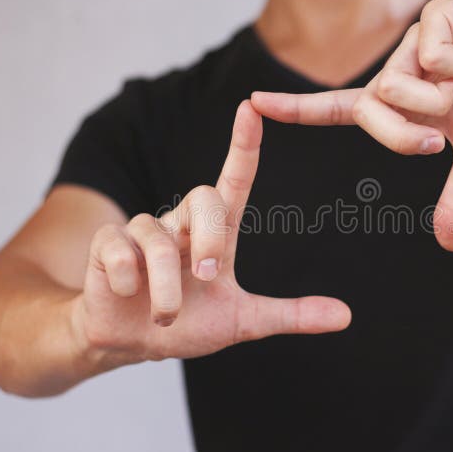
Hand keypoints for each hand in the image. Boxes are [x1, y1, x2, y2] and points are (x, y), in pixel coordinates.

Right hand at [71, 101, 350, 363]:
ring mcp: (142, 230)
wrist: (131, 342)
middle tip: (208, 277)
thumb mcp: (242, 322)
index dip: (243, 145)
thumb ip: (290, 315)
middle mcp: (181, 222)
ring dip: (167, 287)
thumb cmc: (187, 322)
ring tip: (165, 316)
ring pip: (159, 241)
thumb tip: (346, 316)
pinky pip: (119, 251)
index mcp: (215, 232)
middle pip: (203, 198)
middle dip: (209, 239)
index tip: (252, 109)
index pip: (233, 180)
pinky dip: (128, 280)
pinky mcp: (107, 243)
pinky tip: (127, 293)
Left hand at [251, 0, 452, 250]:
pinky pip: (432, 54)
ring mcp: (412, 44)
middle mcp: (395, 72)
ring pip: (399, 86)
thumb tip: (449, 244)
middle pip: (371, 111)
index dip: (294, 108)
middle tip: (439, 140)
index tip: (251, 104)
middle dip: (404, 137)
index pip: (335, 108)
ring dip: (441, 97)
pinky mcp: (435, 17)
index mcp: (397, 102)